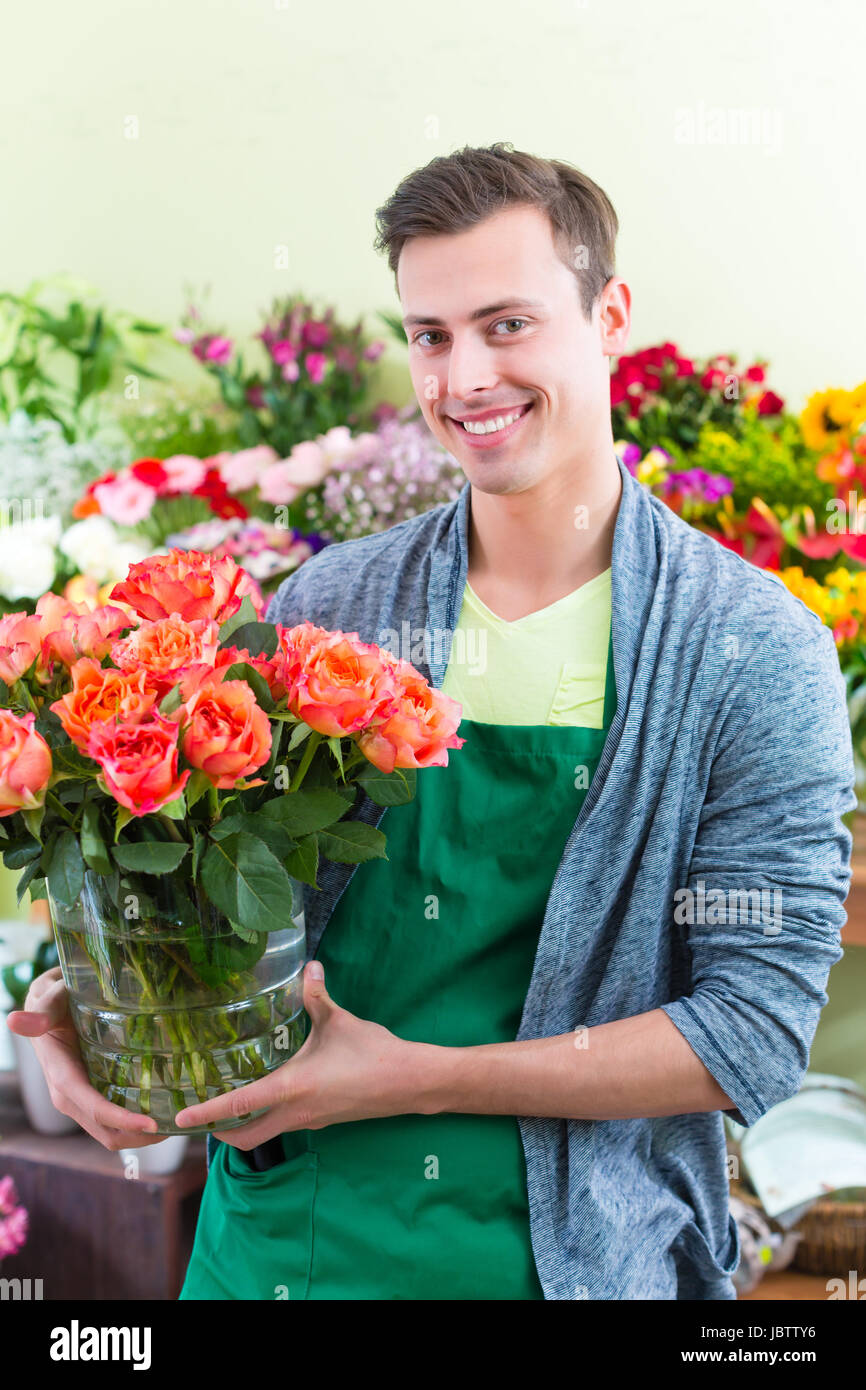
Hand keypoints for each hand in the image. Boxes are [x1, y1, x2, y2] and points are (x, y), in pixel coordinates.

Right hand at [6, 967, 162, 1150]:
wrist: (47, 1008)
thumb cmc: (53, 1000)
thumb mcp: (50, 1000)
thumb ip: (41, 1011)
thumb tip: (15, 1020)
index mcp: (61, 1076)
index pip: (93, 1107)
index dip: (122, 1120)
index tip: (152, 1124)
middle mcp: (69, 1097)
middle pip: (106, 1132)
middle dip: (139, 1137)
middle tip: (177, 1126)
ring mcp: (80, 1101)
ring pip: (110, 1134)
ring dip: (140, 1137)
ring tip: (175, 1123)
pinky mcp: (90, 1097)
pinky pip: (112, 1122)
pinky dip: (135, 1126)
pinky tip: (162, 1112)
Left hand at [174, 960, 430, 1146]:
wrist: (407, 1082)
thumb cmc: (371, 1053)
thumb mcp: (339, 1020)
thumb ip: (316, 995)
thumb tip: (308, 966)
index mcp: (291, 1088)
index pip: (240, 1105)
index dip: (206, 1112)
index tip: (180, 1117)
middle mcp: (295, 1112)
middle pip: (245, 1137)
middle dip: (217, 1132)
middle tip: (197, 1116)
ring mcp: (309, 1121)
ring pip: (265, 1133)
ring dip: (242, 1126)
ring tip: (224, 1103)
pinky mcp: (321, 1120)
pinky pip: (284, 1124)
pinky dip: (266, 1117)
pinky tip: (267, 1093)